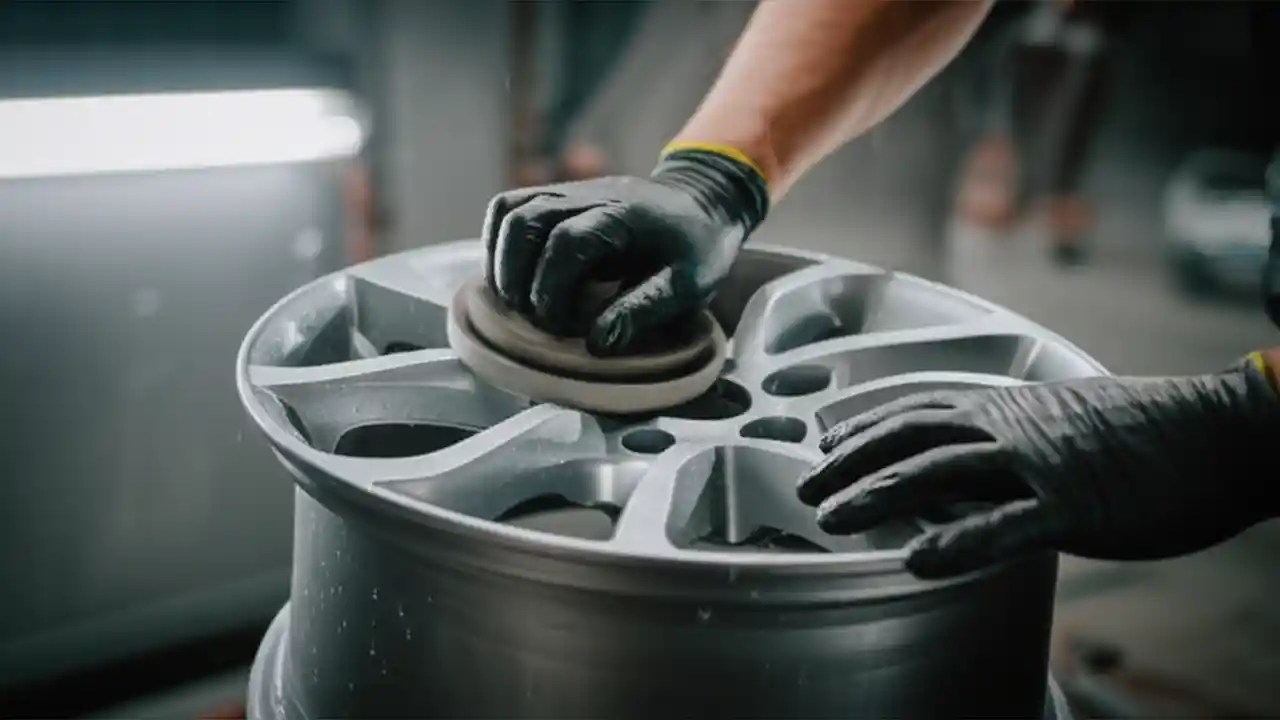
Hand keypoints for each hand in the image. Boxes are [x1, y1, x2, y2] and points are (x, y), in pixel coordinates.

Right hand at [481, 147, 767, 354]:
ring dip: (501, 262)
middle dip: (516, 277)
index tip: (564, 326)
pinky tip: (514, 279)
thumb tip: (596, 342)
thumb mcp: (689, 284)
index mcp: (621, 214)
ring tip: (516, 303)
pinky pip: (508, 209)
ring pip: (508, 211)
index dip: (553, 289)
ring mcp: (567, 191)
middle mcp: (587, 194)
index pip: (565, 242)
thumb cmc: (697, 247)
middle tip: (534, 319)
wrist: (702, 201)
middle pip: (523, 220)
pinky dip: (499, 244)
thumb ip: (644, 310)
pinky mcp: (556, 198)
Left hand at [796, 357, 1279, 577]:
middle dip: (851, 462)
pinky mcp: (1072, 506)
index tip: (825, 444)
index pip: (918, 409)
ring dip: (877, 493)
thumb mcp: (1066, 421)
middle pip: (909, 436)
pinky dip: (954, 542)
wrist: (1219, 431)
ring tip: (831, 518)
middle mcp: (1010, 427)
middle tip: (806, 489)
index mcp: (1009, 407)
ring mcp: (1038, 464)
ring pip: (938, 471)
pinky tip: (915, 560)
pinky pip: (1002, 526)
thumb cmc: (1148, 431)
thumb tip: (980, 455)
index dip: (865, 427)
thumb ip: (1015, 435)